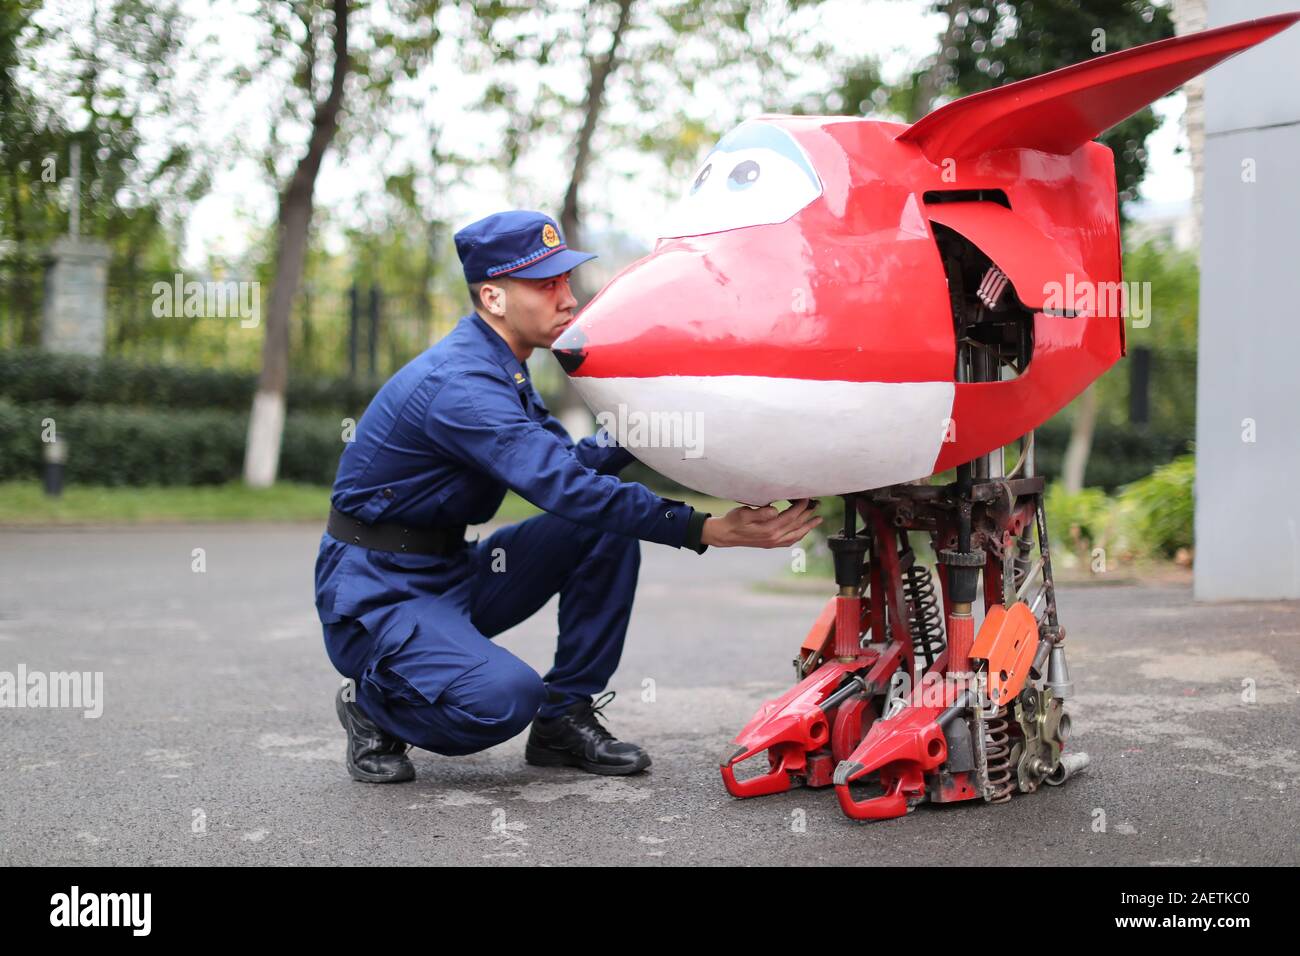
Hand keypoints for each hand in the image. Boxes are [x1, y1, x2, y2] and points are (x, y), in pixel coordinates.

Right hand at [700, 498, 821, 548]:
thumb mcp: (744, 513)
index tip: (807, 496)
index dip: (801, 505)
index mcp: (769, 528)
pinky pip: (790, 540)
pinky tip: (803, 530)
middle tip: (817, 504)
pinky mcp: (771, 544)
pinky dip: (800, 534)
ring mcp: (773, 542)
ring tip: (818, 519)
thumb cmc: (734, 520)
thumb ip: (760, 512)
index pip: (791, 515)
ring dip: (808, 526)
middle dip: (808, 513)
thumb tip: (775, 511)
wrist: (725, 535)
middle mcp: (774, 537)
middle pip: (796, 524)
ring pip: (796, 534)